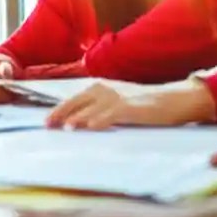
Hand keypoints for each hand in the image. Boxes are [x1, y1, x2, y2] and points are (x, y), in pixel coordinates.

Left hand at [47, 81, 215, 129]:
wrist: (171, 100)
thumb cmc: (141, 105)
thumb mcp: (115, 102)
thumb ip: (96, 110)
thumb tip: (75, 124)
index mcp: (98, 89)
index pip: (72, 100)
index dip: (58, 110)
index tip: (46, 122)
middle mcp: (104, 90)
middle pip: (76, 102)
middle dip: (61, 114)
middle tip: (48, 126)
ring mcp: (116, 98)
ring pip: (91, 109)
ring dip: (78, 118)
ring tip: (66, 128)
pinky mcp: (130, 108)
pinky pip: (112, 114)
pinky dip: (101, 120)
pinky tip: (91, 128)